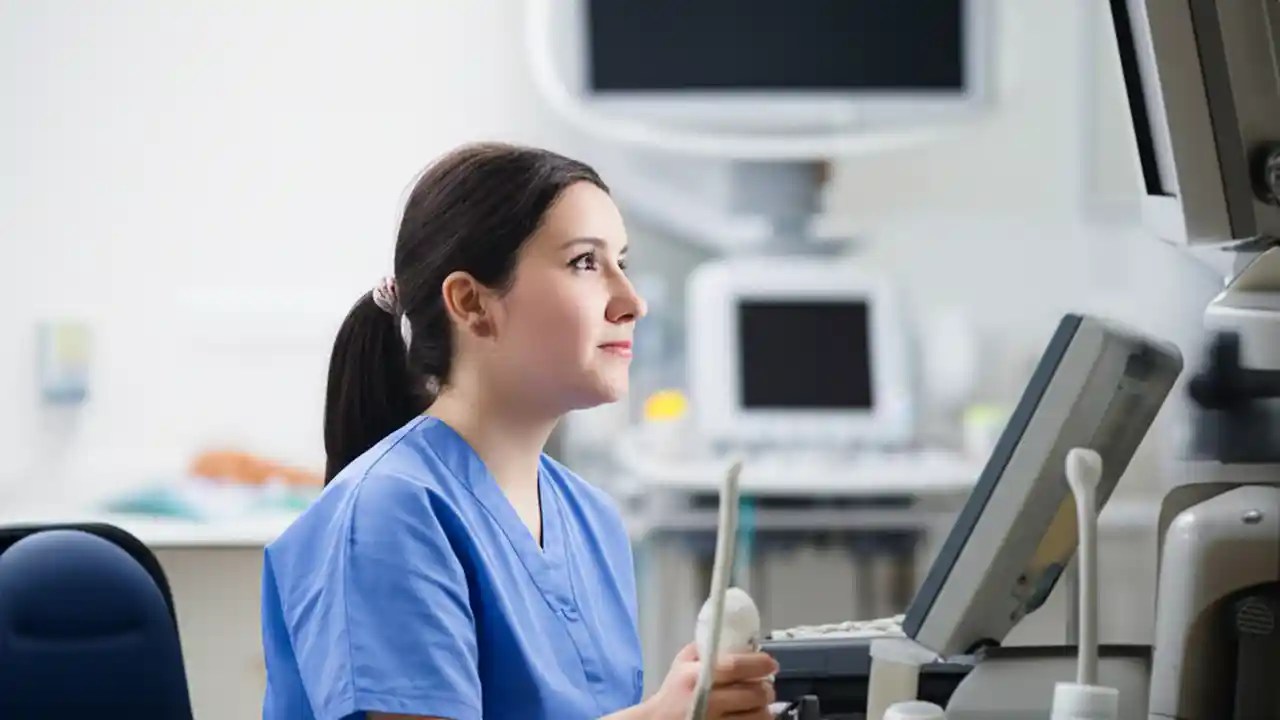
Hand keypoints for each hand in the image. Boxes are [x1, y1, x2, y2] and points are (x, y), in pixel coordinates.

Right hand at [642, 642, 777, 719]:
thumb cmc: (673, 691)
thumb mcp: (682, 663)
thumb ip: (706, 648)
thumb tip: (738, 640)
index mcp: (697, 675)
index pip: (735, 666)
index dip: (758, 664)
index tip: (771, 664)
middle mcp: (707, 700)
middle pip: (752, 693)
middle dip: (766, 689)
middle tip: (766, 687)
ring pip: (756, 716)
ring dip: (764, 709)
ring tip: (760, 705)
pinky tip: (751, 716)